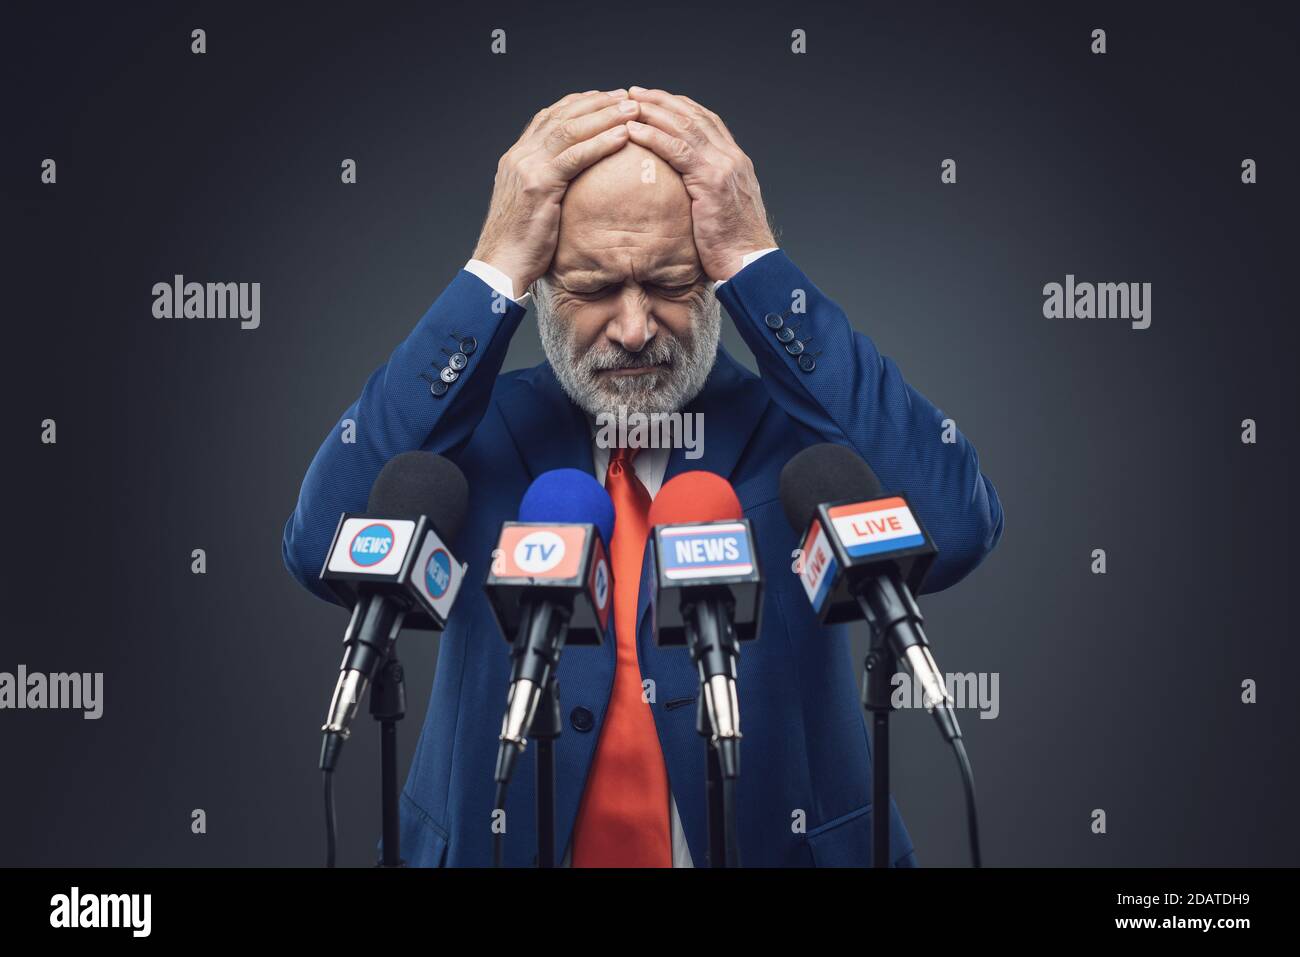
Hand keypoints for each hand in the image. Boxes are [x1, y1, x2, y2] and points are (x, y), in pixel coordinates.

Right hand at [472, 90, 639, 295]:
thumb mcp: (533, 205)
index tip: (606, 98)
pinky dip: (600, 143)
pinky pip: (575, 157)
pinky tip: (622, 136)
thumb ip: (548, 184)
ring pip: (570, 130)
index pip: (549, 117)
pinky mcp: (538, 185)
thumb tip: (573, 182)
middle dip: (597, 102)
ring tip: (631, 108)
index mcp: (517, 157)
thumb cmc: (521, 244)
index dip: (579, 104)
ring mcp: (527, 167)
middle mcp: (520, 155)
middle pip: (562, 116)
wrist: (500, 265)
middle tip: (626, 95)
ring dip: (604, 116)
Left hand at [624, 87, 775, 281]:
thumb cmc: (733, 246)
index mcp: (735, 161)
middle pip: (694, 116)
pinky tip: (633, 130)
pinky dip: (653, 136)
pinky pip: (677, 150)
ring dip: (654, 111)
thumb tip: (684, 190)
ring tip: (629, 104)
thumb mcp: (721, 210)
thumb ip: (707, 191)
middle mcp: (731, 157)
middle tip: (635, 92)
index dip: (679, 106)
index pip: (706, 120)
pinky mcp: (711, 181)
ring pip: (685, 127)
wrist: (750, 264)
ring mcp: (723, 167)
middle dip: (662, 101)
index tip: (655, 99)